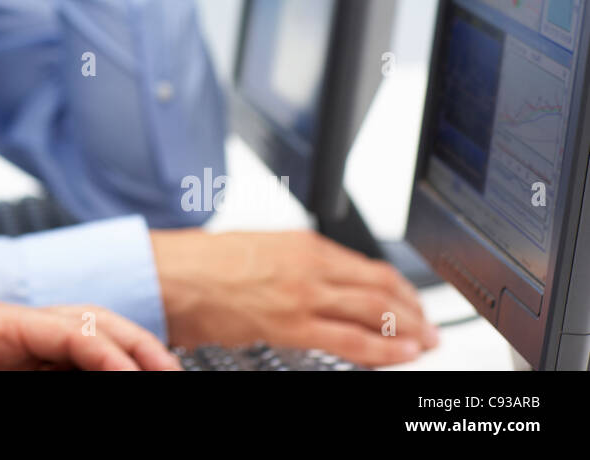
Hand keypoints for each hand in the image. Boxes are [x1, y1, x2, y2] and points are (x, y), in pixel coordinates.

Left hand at [0, 302, 179, 370]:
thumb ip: (13, 374)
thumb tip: (72, 359)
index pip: (75, 330)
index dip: (114, 357)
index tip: (144, 381)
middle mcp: (13, 329)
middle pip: (93, 327)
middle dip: (138, 349)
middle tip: (175, 374)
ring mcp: (15, 349)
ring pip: (88, 347)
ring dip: (127, 360)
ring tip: (164, 375)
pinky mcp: (13, 370)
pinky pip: (68, 366)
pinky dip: (101, 373)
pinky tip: (124, 382)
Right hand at [150, 229, 438, 366]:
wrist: (172, 274)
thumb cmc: (203, 262)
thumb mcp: (260, 248)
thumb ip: (295, 262)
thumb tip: (319, 279)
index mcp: (304, 245)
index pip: (370, 268)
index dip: (400, 289)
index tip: (411, 301)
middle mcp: (311, 267)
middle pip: (383, 290)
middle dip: (414, 311)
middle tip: (428, 327)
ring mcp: (304, 297)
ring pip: (377, 314)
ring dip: (408, 332)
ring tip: (424, 344)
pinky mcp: (292, 327)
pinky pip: (352, 342)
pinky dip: (384, 350)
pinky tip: (401, 355)